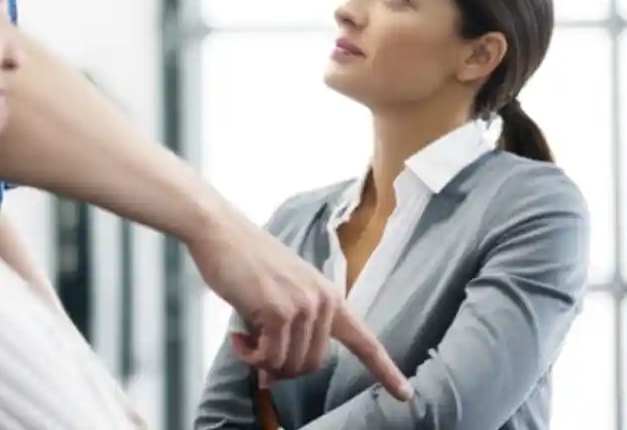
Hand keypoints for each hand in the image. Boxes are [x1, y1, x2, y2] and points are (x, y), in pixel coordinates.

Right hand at [188, 207, 412, 400]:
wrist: (221, 232)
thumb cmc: (245, 262)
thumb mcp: (279, 295)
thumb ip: (286, 333)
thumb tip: (271, 378)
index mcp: (329, 297)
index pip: (364, 340)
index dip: (385, 370)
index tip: (406, 395)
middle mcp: (324, 301)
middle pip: (312, 366)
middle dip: (281, 368)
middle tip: (254, 349)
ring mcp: (304, 306)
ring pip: (290, 365)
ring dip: (261, 361)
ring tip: (244, 337)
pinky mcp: (279, 311)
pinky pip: (268, 358)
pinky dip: (249, 356)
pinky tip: (236, 336)